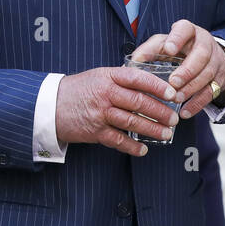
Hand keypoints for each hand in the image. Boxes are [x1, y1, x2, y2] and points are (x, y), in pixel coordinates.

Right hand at [55, 67, 181, 156]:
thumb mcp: (98, 76)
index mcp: (108, 76)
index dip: (158, 86)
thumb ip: (121, 80)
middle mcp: (105, 93)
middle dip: (160, 111)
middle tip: (174, 118)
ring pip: (131, 122)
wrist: (50, 105)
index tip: (173, 93)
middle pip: (138, 102)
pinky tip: (143, 149)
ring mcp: (100, 113)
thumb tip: (148, 84)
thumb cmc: (78, 89)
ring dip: (152, 129)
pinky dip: (132, 146)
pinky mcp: (94, 131)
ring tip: (166, 134)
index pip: (138, 79)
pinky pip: (118, 140)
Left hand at [132, 19, 224, 119]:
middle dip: (187, 70)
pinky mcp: (220, 78)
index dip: (178, 38)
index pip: (185, 29)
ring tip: (176, 98)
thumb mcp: (164, 44)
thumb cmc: (180, 49)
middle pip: (202, 54)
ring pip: (208, 74)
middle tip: (173, 82)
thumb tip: (132, 63)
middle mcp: (205, 43)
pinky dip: (198, 103)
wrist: (208, 56)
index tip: (169, 50)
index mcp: (189, 31)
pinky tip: (185, 111)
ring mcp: (215, 60)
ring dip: (191, 88)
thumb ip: (149, 51)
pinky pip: (212, 92)